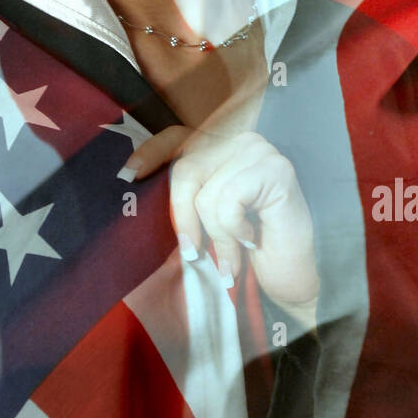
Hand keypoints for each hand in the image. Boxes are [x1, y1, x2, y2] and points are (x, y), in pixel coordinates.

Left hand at [123, 126, 318, 312]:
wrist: (290, 279)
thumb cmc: (246, 250)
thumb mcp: (204, 222)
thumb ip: (182, 201)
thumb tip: (134, 187)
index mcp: (221, 148)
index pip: (177, 137)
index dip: (151, 152)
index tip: (128, 176)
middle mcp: (240, 141)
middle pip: (186, 167)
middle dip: (185, 217)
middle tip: (193, 254)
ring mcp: (260, 152)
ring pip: (207, 192)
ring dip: (217, 236)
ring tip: (232, 256)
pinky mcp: (275, 170)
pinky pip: (229, 201)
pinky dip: (234, 232)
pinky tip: (251, 242)